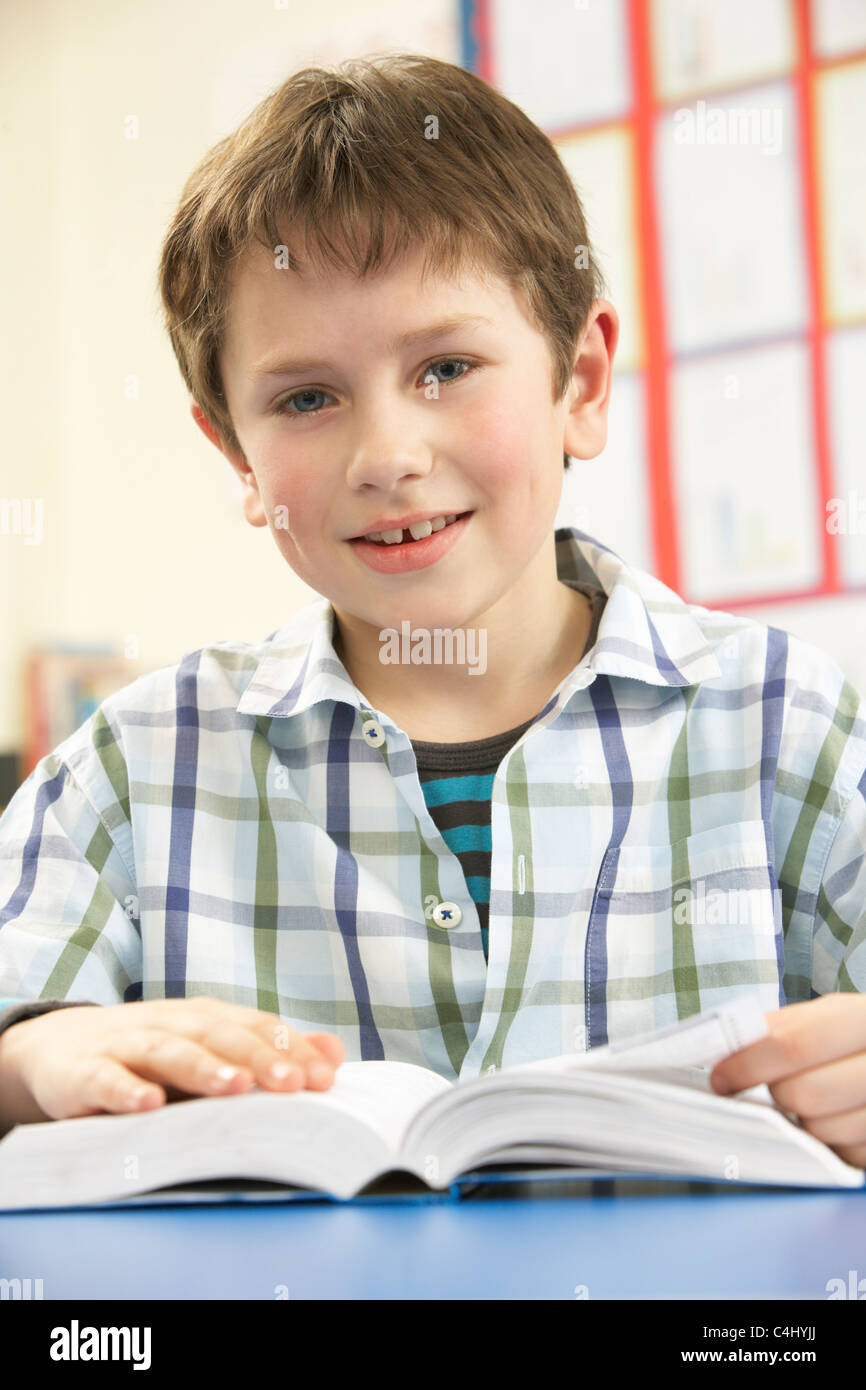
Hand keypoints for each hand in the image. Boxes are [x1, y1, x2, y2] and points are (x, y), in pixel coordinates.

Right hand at [0, 997, 345, 1124]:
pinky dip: (126, 1090)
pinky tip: (147, 1104)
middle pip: (218, 1036)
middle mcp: (170, 1025)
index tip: (325, 1079)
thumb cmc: (148, 1056)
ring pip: (168, 1052)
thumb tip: (334, 1054)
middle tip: (293, 1084)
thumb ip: (269, 1054)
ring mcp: (126, 1045)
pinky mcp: (84, 1072)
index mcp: (205, 1020)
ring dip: (203, 1068)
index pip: (254, 1029)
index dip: (289, 1051)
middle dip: (258, 1058)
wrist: (57, 1049)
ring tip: (235, 1087)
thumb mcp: (208, 1051)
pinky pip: (106, 1079)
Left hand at [709, 995, 865, 1168]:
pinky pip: (842, 1156)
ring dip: (801, 1121)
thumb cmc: (857, 1035)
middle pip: (803, 1094)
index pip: (793, 1045)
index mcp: (862, 1019)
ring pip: (819, 1130)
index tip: (720, 1077)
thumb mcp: (828, 1015)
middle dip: (774, 1094)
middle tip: (771, 1088)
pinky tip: (834, 1119)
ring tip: (808, 1101)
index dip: (747, 1064)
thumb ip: (781, 1027)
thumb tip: (726, 1049)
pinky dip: (828, 1143)